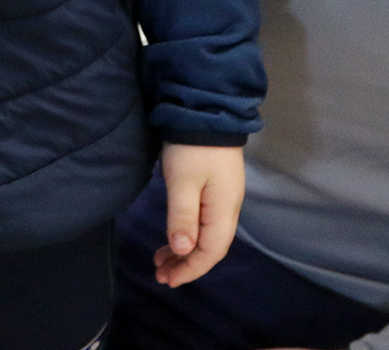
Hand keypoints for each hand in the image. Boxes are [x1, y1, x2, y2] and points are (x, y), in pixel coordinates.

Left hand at [153, 142, 244, 287]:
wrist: (206, 109)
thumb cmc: (193, 147)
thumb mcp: (183, 182)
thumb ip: (183, 217)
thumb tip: (184, 251)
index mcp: (224, 209)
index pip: (211, 251)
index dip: (190, 269)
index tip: (168, 280)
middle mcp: (228, 206)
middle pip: (210, 246)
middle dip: (186, 263)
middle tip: (160, 274)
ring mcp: (223, 196)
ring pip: (206, 234)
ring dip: (185, 250)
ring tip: (161, 260)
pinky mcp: (215, 186)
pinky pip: (204, 221)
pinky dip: (187, 233)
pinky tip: (174, 235)